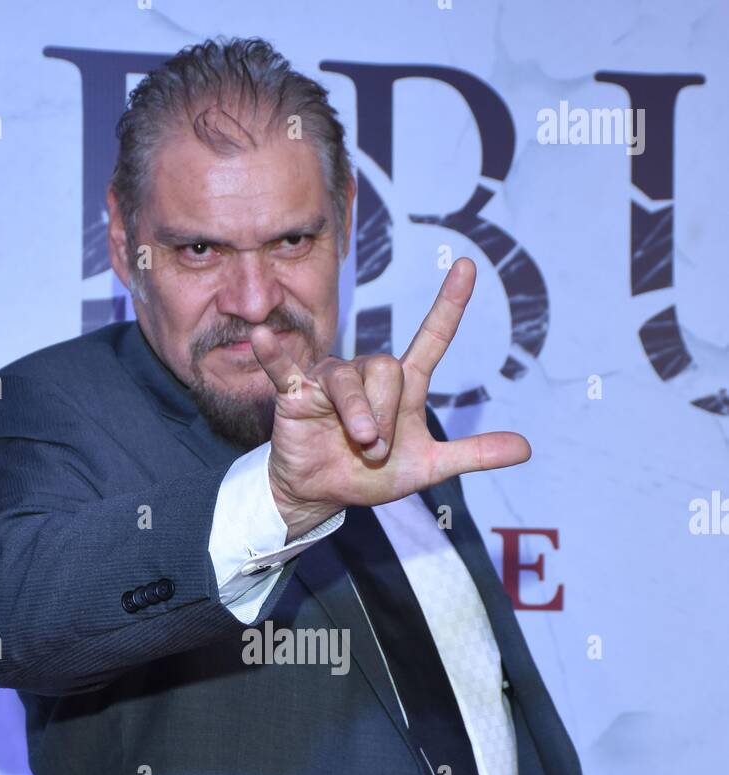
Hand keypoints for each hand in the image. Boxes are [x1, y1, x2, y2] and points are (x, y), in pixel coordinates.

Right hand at [248, 257, 530, 538]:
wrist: (324, 494)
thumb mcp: (429, 468)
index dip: (449, 306)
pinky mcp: (295, 391)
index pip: (431, 339)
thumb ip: (473, 455)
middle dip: (388, 416)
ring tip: (360, 444)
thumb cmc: (372, 474)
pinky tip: (262, 337)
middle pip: (390, 371)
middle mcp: (368, 373)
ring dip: (360, 417)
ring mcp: (331, 379)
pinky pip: (285, 368)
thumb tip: (526, 448)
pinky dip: (273, 353)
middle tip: (377, 449)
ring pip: (354, 380)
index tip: (466, 267)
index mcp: (403, 385)